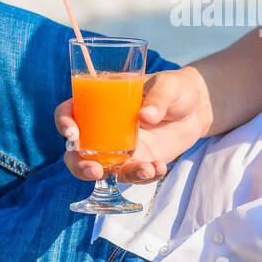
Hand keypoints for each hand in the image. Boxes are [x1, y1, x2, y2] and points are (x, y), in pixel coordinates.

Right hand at [55, 67, 212, 184]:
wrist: (197, 108)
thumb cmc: (175, 87)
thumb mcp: (168, 85)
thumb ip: (158, 98)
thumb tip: (146, 116)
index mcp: (99, 102)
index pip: (70, 111)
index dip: (64, 122)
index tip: (72, 134)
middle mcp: (102, 129)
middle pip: (76, 152)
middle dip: (80, 166)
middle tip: (95, 171)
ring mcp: (118, 148)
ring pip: (102, 170)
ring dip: (117, 176)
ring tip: (146, 169)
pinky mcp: (137, 161)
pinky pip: (133, 175)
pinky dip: (144, 176)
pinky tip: (160, 168)